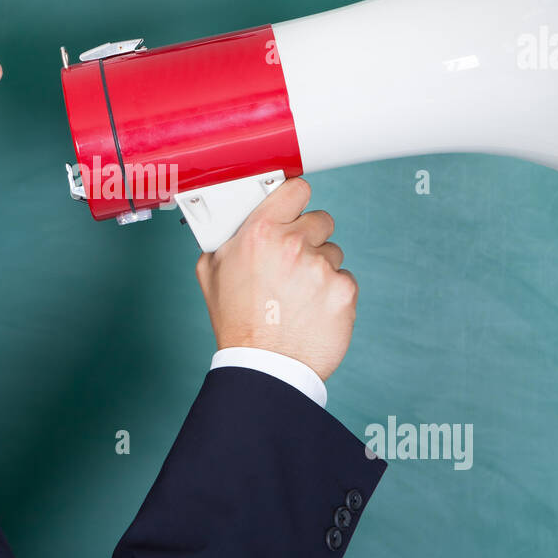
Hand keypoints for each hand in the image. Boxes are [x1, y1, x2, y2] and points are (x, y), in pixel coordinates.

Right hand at [194, 176, 356, 381]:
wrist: (265, 367)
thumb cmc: (237, 323)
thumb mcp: (212, 272)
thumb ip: (225, 239)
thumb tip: (228, 221)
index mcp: (259, 233)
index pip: (296, 189)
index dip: (296, 200)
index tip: (295, 208)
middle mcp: (292, 244)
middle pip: (321, 220)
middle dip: (310, 238)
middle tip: (293, 263)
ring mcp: (321, 268)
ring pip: (333, 253)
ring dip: (320, 268)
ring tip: (299, 295)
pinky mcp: (344, 291)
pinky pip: (345, 280)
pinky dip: (333, 293)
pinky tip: (313, 310)